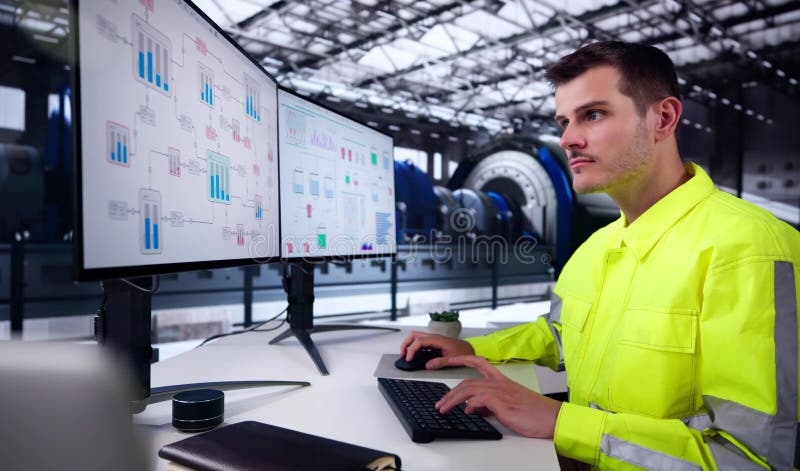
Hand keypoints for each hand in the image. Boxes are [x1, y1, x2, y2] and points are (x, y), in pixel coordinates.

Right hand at [399, 331, 473, 368]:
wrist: (468, 349)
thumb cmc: (462, 352)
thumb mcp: (452, 359)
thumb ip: (440, 362)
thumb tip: (427, 366)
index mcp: (438, 340)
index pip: (419, 341)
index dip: (412, 350)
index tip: (409, 359)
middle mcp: (434, 337)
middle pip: (414, 335)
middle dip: (406, 344)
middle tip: (403, 355)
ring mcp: (433, 338)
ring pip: (416, 336)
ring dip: (408, 344)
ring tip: (405, 355)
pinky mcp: (433, 342)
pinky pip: (420, 340)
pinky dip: (413, 346)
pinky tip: (413, 354)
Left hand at [435, 355, 561, 438]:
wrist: (554, 418)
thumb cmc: (535, 413)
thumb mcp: (508, 406)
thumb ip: (490, 404)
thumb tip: (473, 409)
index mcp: (502, 381)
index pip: (479, 362)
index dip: (462, 359)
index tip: (448, 359)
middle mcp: (500, 383)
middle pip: (467, 381)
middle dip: (450, 392)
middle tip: (439, 404)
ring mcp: (502, 392)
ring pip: (470, 389)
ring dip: (453, 399)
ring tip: (443, 409)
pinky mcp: (504, 403)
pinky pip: (481, 399)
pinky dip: (471, 405)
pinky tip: (467, 412)